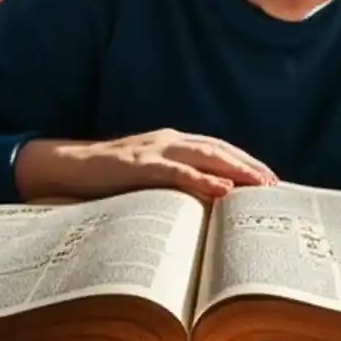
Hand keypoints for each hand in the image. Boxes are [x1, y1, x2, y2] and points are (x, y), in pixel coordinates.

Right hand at [15, 129, 278, 200]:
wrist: (66, 167)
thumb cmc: (107, 176)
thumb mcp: (145, 175)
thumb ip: (171, 179)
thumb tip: (202, 200)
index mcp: (171, 141)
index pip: (217, 148)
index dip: (244, 160)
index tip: (268, 178)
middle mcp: (168, 140)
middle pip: (218, 149)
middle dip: (249, 165)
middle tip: (274, 185)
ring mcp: (154, 150)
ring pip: (205, 156)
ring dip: (235, 169)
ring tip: (258, 185)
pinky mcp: (138, 165)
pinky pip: (177, 172)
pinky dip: (202, 179)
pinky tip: (221, 189)